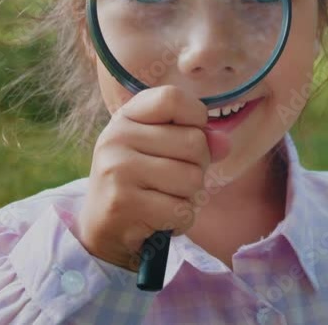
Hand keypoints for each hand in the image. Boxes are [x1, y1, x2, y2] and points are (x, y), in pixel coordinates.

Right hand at [77, 85, 229, 270]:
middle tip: (174, 182)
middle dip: (197, 167)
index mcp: (127, 117)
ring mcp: (118, 169)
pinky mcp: (124, 203)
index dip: (196, 118)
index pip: (173, 98)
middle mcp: (117, 137)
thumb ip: (195, 140)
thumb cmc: (139, 183)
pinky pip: (181, 210)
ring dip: (189, 198)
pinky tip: (160, 220)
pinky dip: (180, 220)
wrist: (102, 229)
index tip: (189, 134)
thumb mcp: (161, 151)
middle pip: (195, 143)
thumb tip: (225, 143)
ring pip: (192, 179)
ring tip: (165, 201)